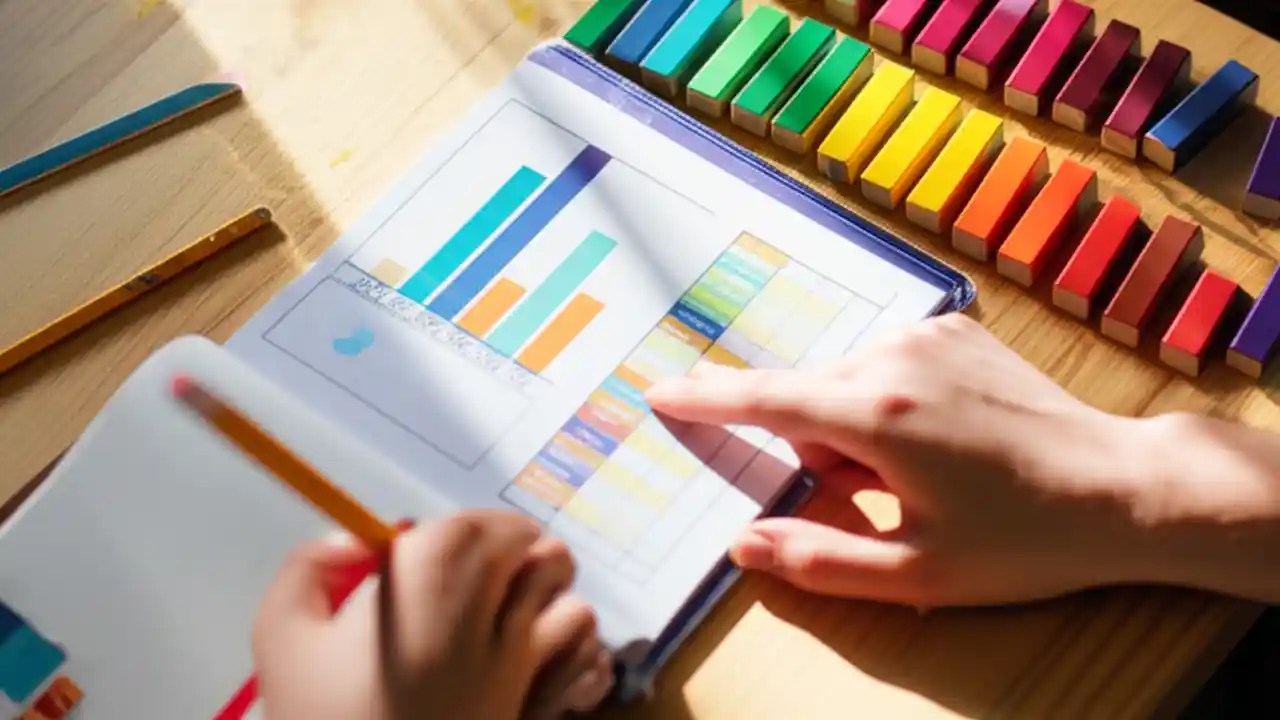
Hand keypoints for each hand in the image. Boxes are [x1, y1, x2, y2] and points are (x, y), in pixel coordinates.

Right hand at [253, 511, 612, 719]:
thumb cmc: (317, 710)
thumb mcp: (281, 631)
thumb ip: (312, 564)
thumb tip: (357, 540)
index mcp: (432, 571)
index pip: (485, 523)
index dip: (467, 535)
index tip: (436, 560)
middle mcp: (491, 605)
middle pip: (541, 551)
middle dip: (518, 558)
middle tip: (479, 583)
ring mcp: (523, 660)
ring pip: (571, 600)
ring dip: (551, 602)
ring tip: (513, 620)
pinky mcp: (540, 707)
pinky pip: (586, 659)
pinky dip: (575, 653)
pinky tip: (541, 661)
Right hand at [647, 314, 1151, 607]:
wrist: (1123, 488)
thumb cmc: (1022, 540)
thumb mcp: (915, 571)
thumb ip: (816, 558)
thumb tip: (742, 544)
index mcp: (878, 415)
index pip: (764, 399)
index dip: (706, 399)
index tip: (658, 392)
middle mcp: (896, 357)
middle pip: (808, 397)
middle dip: (821, 447)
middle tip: (883, 495)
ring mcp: (931, 336)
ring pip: (845, 380)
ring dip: (856, 425)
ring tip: (925, 471)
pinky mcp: (957, 330)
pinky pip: (886, 363)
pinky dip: (888, 400)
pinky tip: (943, 438)